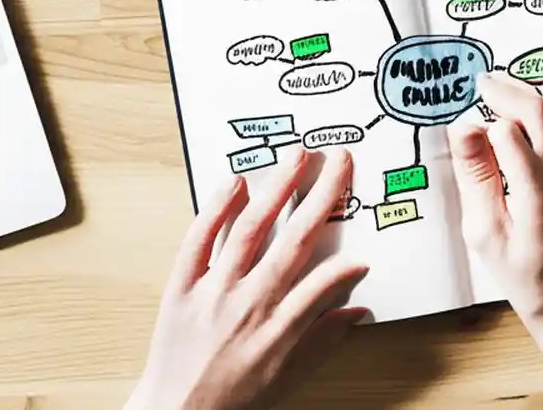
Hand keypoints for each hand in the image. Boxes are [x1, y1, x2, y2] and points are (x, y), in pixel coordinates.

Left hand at [127, 149, 369, 409]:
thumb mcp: (287, 379)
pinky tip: (235, 183)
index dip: (345, 264)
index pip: (322, 282)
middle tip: (339, 163)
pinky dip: (216, 208)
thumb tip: (357, 312)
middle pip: (294, 239)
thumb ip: (323, 341)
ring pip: (250, 228)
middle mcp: (249, 303)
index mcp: (279, 328)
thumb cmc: (233, 400)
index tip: (361, 250)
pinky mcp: (181, 286)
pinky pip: (198, 239)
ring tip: (296, 157)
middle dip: (321, 196)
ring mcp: (213, 290)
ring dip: (276, 188)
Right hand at [451, 73, 542, 409]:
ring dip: (525, 101)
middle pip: (541, 113)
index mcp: (538, 196)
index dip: (483, 122)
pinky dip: (536, 121)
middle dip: (509, 90)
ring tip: (494, 92)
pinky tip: (515, 125)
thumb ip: (476, 178)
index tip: (460, 124)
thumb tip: (464, 130)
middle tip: (479, 82)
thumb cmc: (530, 281)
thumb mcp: (487, 235)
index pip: (511, 134)